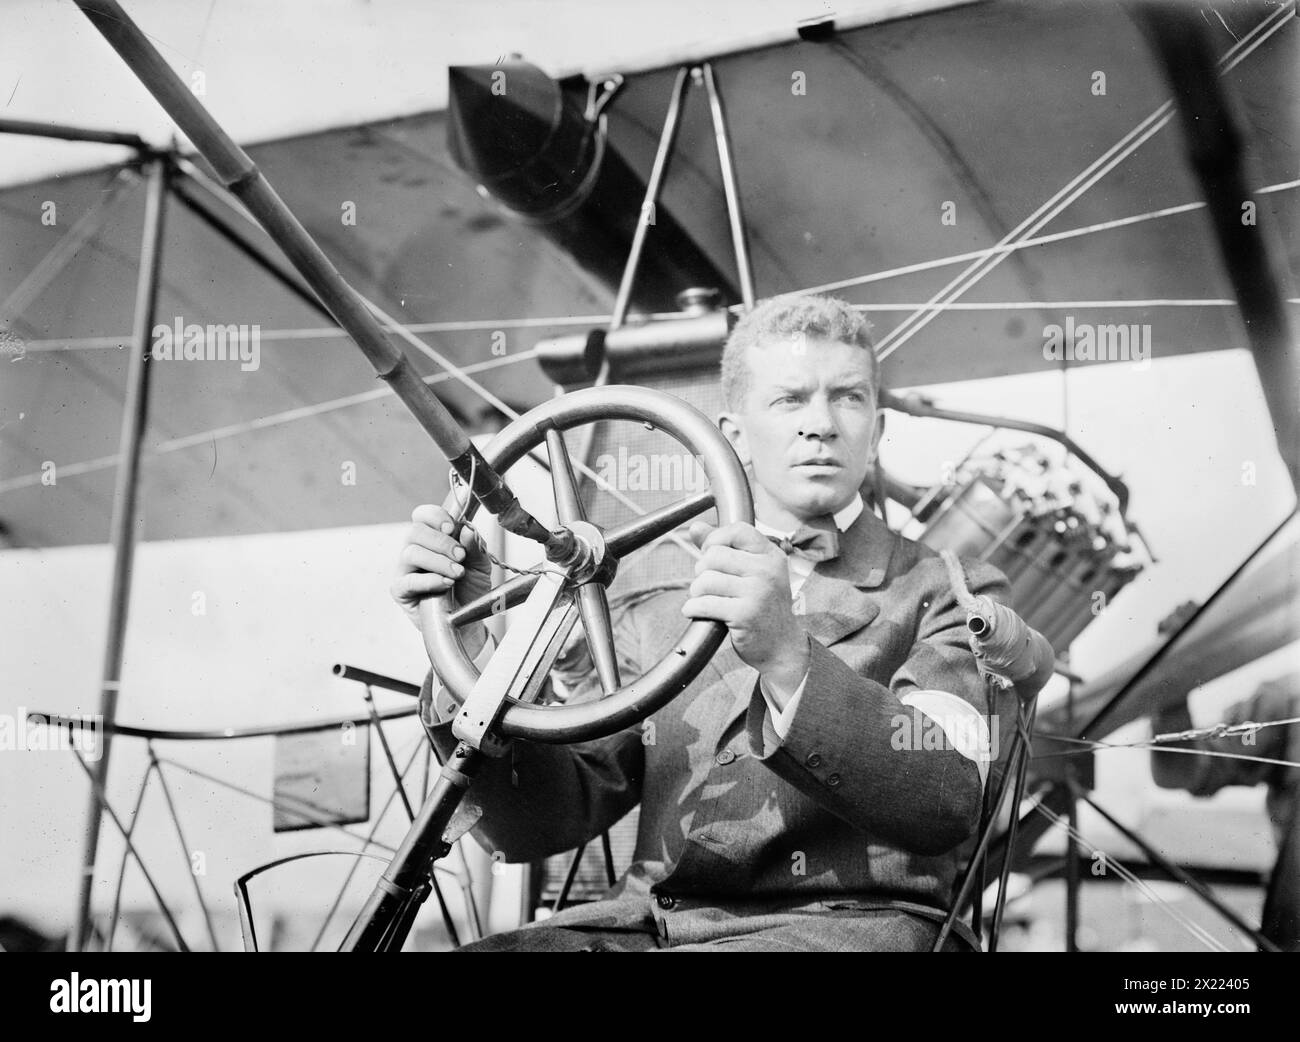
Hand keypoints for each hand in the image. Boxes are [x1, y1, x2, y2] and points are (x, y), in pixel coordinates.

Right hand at [391, 504, 492, 652]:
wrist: (469, 620)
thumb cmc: (470, 589)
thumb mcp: (480, 565)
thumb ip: (475, 547)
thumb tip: (467, 530)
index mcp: (432, 537)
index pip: (423, 515)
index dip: (435, 516)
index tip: (452, 527)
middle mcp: (416, 549)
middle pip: (415, 531)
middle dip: (441, 542)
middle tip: (460, 556)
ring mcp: (406, 569)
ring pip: (411, 552)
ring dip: (438, 561)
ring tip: (457, 574)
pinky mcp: (401, 590)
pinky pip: (408, 580)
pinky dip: (429, 580)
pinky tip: (445, 584)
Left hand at [681, 520, 810, 695]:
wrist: (781, 647)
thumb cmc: (762, 607)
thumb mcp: (751, 573)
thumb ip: (724, 547)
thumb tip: (695, 527)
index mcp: (771, 556)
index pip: (737, 530)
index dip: (715, 539)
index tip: (710, 554)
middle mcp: (767, 571)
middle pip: (714, 556)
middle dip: (702, 572)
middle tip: (709, 586)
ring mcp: (758, 592)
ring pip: (705, 580)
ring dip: (697, 592)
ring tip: (706, 600)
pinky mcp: (745, 614)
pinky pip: (704, 603)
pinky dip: (693, 608)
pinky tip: (696, 612)